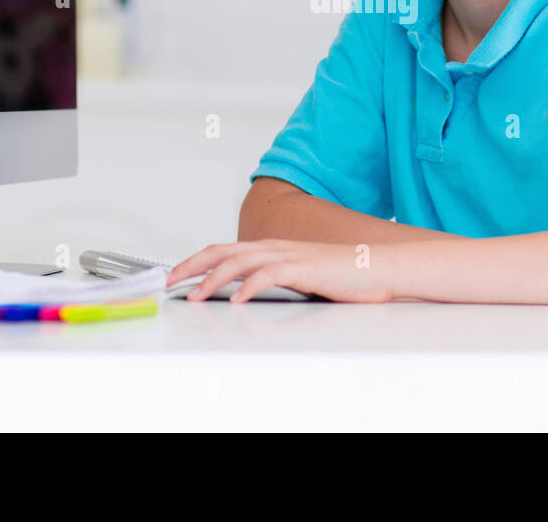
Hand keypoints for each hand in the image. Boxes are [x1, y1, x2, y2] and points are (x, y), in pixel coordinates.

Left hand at [165, 239, 392, 302]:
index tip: (175, 276)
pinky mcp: (303, 268)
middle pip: (222, 251)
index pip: (223, 250)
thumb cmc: (342, 273)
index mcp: (271, 247)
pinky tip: (238, 300)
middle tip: (169, 282)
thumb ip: (273, 278)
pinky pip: (269, 275)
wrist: (377, 266)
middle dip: (191, 266)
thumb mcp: (299, 274)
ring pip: (239, 262)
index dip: (195, 261)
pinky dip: (249, 286)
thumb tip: (246, 292)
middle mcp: (275, 247)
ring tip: (196, 296)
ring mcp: (288, 255)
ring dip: (213, 279)